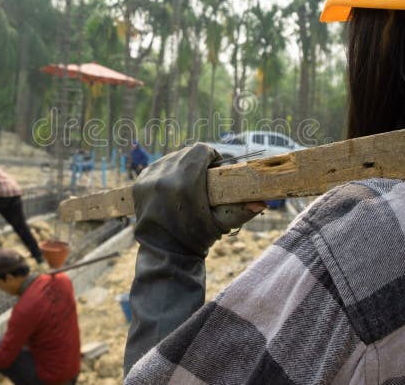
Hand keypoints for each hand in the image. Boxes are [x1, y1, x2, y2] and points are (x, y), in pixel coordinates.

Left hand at [125, 143, 263, 371]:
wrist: (165, 253)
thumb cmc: (197, 238)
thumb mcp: (222, 224)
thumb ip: (243, 210)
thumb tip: (264, 201)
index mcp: (186, 182)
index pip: (202, 150)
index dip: (212, 155)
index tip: (216, 166)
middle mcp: (165, 176)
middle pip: (187, 152)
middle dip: (198, 160)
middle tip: (206, 174)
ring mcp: (149, 179)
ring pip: (171, 157)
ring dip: (182, 164)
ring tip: (190, 179)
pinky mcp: (139, 183)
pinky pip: (157, 167)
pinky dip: (167, 171)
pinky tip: (174, 182)